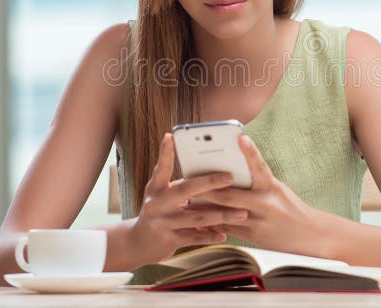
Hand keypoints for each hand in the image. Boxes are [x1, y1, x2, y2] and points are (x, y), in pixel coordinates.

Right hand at [128, 133, 249, 264]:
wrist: (138, 242)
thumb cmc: (157, 210)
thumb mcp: (158, 193)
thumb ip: (174, 181)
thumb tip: (200, 163)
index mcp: (155, 188)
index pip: (161, 167)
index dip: (165, 152)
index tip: (171, 136)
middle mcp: (156, 204)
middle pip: (185, 190)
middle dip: (210, 183)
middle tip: (230, 177)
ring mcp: (162, 223)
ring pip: (196, 217)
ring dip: (221, 215)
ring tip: (242, 213)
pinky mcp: (169, 240)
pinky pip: (194, 237)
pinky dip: (210, 236)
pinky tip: (225, 235)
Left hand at [195, 135, 323, 255]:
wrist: (309, 236)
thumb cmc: (289, 206)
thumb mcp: (277, 189)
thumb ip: (255, 180)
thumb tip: (229, 169)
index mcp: (272, 188)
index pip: (260, 166)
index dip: (250, 152)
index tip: (241, 138)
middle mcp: (265, 204)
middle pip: (231, 194)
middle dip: (207, 187)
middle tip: (188, 178)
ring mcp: (258, 222)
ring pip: (224, 213)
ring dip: (203, 206)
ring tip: (186, 199)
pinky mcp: (252, 236)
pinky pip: (227, 228)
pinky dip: (212, 223)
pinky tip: (198, 219)